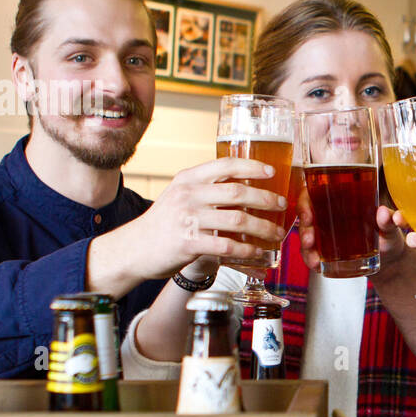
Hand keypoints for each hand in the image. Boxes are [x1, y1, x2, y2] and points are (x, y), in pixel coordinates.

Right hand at [107, 158, 284, 281]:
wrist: (133, 249)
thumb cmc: (163, 223)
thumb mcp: (179, 196)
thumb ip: (205, 189)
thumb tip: (242, 187)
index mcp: (188, 179)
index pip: (225, 165)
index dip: (252, 166)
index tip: (271, 172)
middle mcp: (188, 195)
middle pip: (237, 192)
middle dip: (266, 198)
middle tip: (282, 204)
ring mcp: (188, 219)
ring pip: (237, 219)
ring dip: (263, 227)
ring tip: (276, 232)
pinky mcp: (189, 243)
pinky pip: (227, 244)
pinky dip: (247, 249)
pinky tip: (257, 251)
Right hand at [297, 188, 411, 272]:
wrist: (389, 259)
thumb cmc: (388, 235)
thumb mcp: (390, 227)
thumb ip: (389, 220)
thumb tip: (383, 213)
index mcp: (342, 199)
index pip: (315, 192)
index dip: (305, 201)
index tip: (308, 215)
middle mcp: (330, 213)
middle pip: (306, 215)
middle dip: (304, 229)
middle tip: (309, 241)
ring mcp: (326, 232)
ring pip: (306, 235)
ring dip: (305, 248)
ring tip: (314, 260)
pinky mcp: (326, 249)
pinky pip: (312, 252)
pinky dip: (311, 259)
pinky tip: (316, 266)